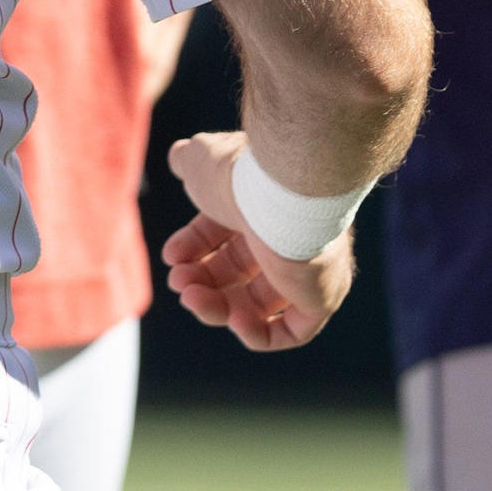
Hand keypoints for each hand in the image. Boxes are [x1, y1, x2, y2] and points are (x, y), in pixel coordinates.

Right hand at [157, 132, 356, 350]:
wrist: (286, 187)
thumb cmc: (241, 174)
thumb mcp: (200, 160)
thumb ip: (187, 161)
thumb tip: (179, 157)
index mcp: (262, 206)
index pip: (225, 235)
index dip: (193, 247)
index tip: (170, 256)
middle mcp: (287, 237)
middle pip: (237, 273)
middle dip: (200, 281)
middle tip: (179, 283)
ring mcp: (307, 270)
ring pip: (257, 304)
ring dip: (217, 307)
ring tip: (192, 298)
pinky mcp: (321, 298)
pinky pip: (291, 330)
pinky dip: (258, 333)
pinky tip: (234, 321)